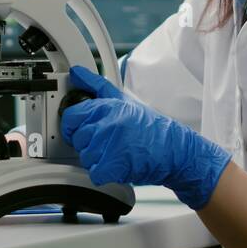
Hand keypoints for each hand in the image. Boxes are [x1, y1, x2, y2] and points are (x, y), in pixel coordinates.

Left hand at [60, 65, 230, 209]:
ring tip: (116, 153)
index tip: (80, 130)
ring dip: (97, 160)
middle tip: (108, 143)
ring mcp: (110, 145)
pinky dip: (104, 174)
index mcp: (107, 106)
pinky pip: (95, 173)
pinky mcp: (115, 165)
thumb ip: (96, 85)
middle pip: (77, 140)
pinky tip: (118, 165)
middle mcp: (107, 123)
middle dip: (89, 144)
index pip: (71, 116)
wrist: (175, 150)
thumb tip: (76, 73)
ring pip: (85, 158)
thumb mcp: (123, 99)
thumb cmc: (150, 127)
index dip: (73, 126)